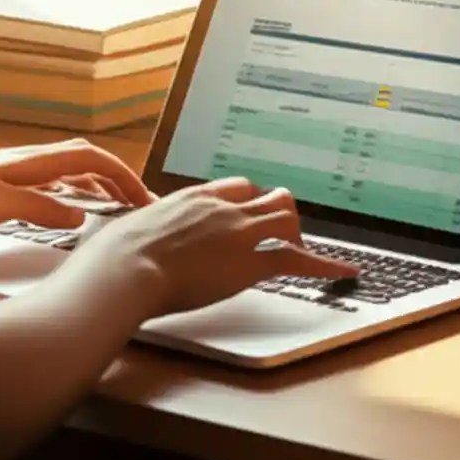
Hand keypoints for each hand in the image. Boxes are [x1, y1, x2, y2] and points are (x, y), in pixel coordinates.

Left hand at [0, 139, 153, 237]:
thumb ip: (41, 208)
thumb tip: (81, 215)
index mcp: (26, 161)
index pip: (88, 156)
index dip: (120, 173)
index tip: (144, 197)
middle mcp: (20, 164)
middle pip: (81, 161)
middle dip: (114, 178)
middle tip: (138, 205)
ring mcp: (8, 177)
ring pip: (65, 176)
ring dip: (94, 188)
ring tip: (115, 210)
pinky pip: (47, 190)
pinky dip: (70, 199)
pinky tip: (68, 216)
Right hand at [76, 177, 358, 315]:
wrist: (123, 271)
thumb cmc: (112, 260)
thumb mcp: (125, 234)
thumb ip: (137, 235)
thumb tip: (121, 247)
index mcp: (190, 198)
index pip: (234, 188)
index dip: (246, 204)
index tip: (248, 217)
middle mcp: (221, 207)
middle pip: (267, 196)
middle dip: (275, 215)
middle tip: (273, 239)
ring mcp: (240, 230)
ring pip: (288, 217)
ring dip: (295, 234)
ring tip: (296, 253)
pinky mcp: (253, 259)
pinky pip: (302, 257)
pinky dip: (329, 264)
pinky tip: (348, 270)